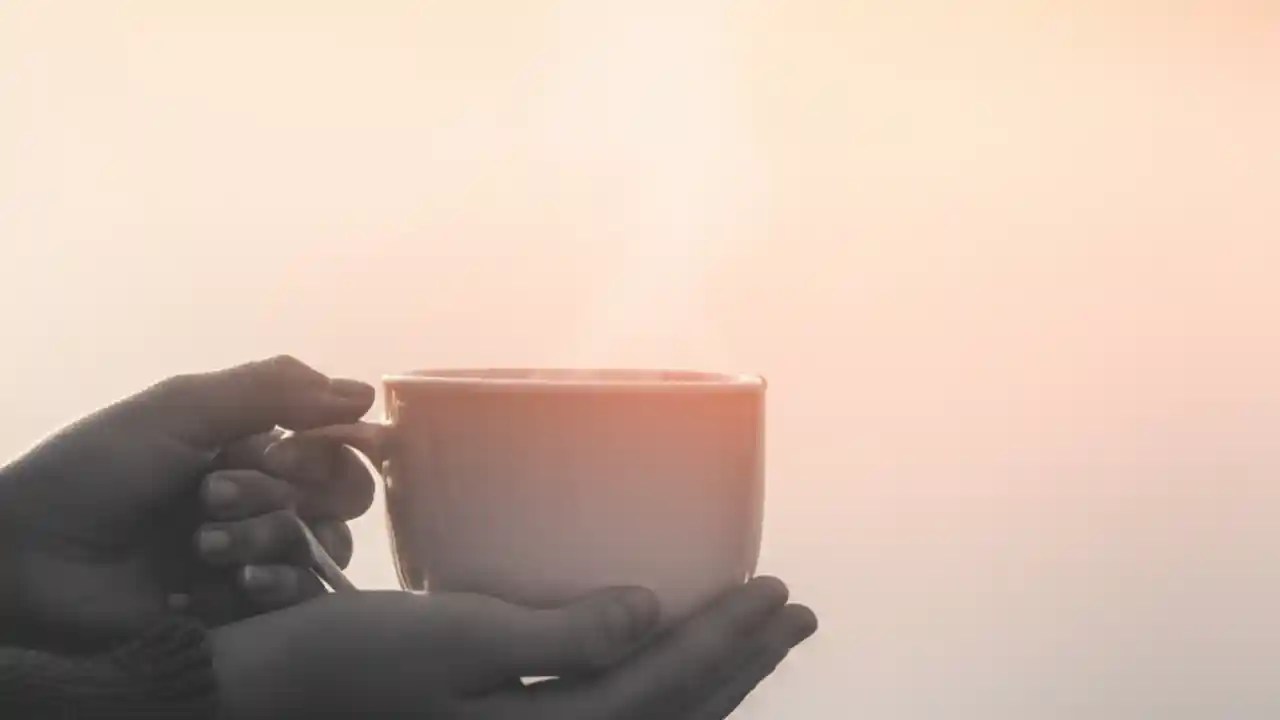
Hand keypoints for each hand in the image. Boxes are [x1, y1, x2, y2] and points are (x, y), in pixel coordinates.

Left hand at [0, 356, 376, 645]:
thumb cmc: (97, 472)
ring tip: (202, 545)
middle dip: (286, 493)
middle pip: (341, 495)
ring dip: (269, 538)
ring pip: (322, 546)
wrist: (32, 558)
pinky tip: (232, 583)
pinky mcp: (245, 611)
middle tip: (215, 497)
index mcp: (249, 448)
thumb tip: (365, 392)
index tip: (275, 451)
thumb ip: (273, 389)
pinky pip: (302, 599)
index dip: (322, 447)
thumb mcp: (182, 408)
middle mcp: (260, 499)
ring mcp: (253, 556)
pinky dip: (275, 584)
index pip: (334, 444)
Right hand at [213, 576, 817, 719]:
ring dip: (710, 677)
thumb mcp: (449, 640)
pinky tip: (662, 654)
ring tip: (756, 636)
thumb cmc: (342, 663)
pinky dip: (657, 689)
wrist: (264, 700)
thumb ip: (558, 637)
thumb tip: (649, 613)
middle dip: (741, 663)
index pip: (663, 692)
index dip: (729, 643)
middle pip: (673, 718)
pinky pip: (610, 718)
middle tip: (794, 609)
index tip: (779, 590)